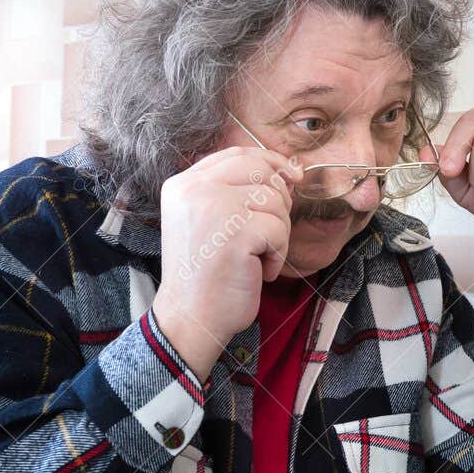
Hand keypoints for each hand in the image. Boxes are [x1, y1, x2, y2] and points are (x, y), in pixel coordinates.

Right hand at [152, 146, 302, 381]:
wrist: (191, 319)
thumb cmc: (206, 275)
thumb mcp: (208, 220)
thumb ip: (233, 191)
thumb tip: (287, 170)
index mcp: (183, 184)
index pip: (236, 153)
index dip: (270, 161)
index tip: (290, 177)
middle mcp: (194, 189)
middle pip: (260, 170)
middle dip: (278, 199)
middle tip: (270, 232)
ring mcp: (213, 208)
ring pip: (274, 200)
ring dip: (278, 233)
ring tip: (258, 257)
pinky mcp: (235, 232)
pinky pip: (279, 230)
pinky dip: (277, 256)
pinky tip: (259, 271)